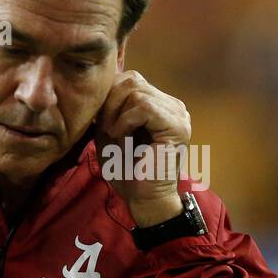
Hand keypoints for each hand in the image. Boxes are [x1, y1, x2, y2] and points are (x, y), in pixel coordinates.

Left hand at [93, 70, 190, 226]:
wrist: (144, 199)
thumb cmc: (126, 170)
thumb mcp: (110, 132)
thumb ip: (108, 107)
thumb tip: (100, 84)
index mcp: (160, 104)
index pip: (129, 78)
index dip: (108, 96)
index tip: (100, 123)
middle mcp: (173, 105)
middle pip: (131, 79)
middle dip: (109, 102)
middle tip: (105, 130)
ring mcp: (178, 114)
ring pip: (136, 90)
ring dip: (115, 113)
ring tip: (114, 135)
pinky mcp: (177, 126)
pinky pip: (144, 107)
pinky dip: (125, 121)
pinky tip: (120, 136)